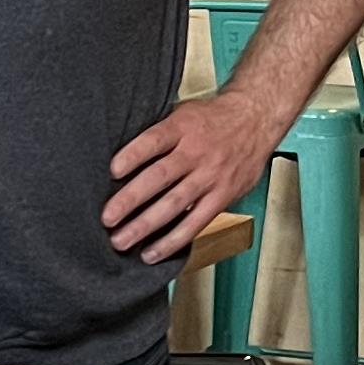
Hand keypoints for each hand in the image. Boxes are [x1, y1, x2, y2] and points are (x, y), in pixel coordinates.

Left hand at [101, 90, 288, 264]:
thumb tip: (120, 156)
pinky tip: (153, 251)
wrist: (257, 119)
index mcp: (182, 127)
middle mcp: (196, 152)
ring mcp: (210, 177)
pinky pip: (196, 223)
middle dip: (130, 200)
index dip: (132, 156)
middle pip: (159, 177)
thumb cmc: (213, 118)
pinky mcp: (222, 197)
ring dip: (145, 225)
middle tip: (107, 218)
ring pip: (175, 204)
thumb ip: (157, 133)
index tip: (111, 171)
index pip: (154, 140)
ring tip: (121, 240)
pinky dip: (173, 240)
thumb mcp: (183, 112)